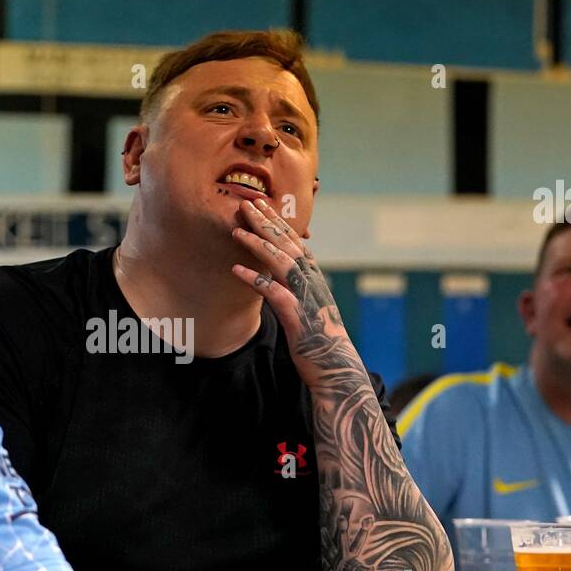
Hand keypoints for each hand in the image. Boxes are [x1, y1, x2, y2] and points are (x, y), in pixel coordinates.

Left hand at [229, 197, 355, 389]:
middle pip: (286, 245)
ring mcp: (305, 297)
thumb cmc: (318, 338)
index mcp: (313, 277)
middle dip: (266, 223)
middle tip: (246, 204)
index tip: (261, 205)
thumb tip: (276, 278)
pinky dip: (254, 279)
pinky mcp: (296, 315)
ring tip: (235, 231)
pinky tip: (235, 270)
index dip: (277, 222)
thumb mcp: (306, 307)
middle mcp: (311, 281)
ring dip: (257, 244)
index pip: (293, 242)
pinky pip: (273, 292)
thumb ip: (294, 289)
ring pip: (280, 262)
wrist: (334, 366)